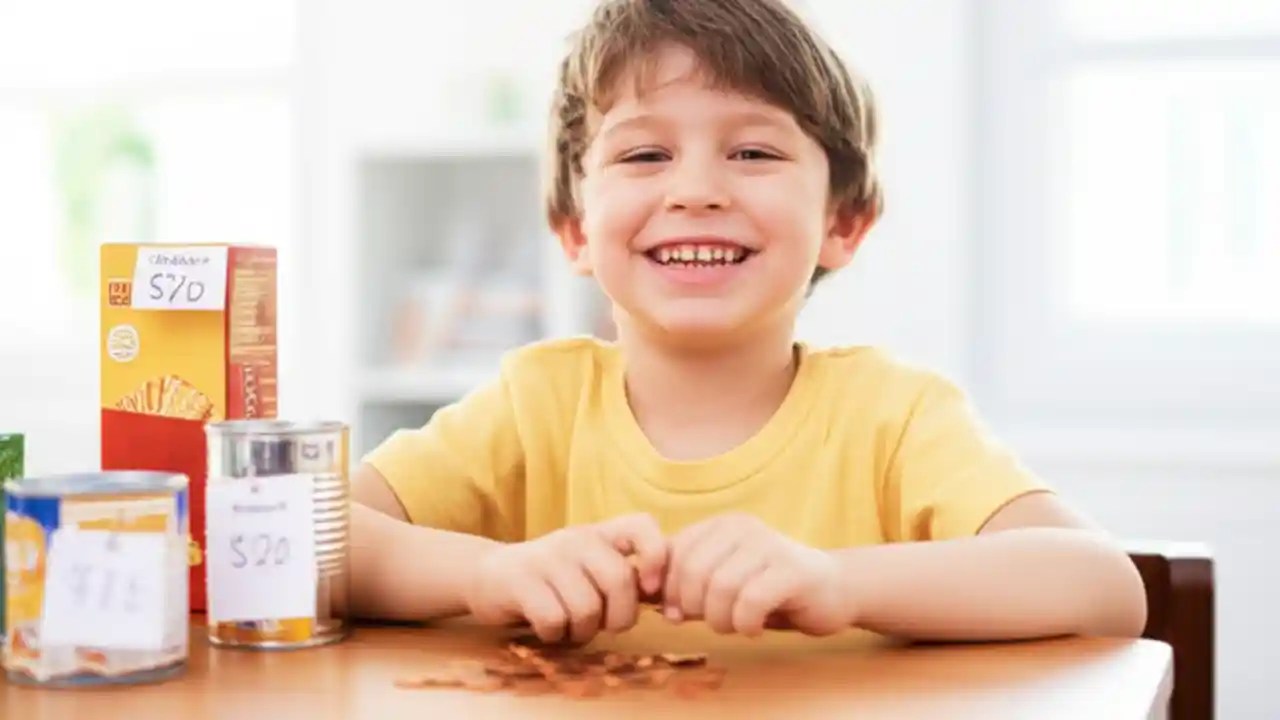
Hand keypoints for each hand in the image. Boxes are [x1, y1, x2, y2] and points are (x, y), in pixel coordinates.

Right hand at [464, 513, 666, 643]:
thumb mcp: (589, 568)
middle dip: (618, 618)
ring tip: (568, 626)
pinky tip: (545, 628)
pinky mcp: (520, 580)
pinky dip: (553, 635)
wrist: (486, 576)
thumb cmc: (551, 581)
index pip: (643, 525)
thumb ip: (624, 577)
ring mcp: (547, 557)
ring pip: (586, 608)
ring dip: (581, 631)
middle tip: (601, 625)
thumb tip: (668, 599)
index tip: (650, 590)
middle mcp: (576, 538)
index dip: (657, 557)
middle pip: (618, 580)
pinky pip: (554, 620)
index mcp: (600, 534)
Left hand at [663, 513, 849, 636]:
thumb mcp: (723, 580)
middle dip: (696, 608)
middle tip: (714, 622)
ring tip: (736, 625)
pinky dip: (745, 624)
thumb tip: (647, 597)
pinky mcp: (792, 571)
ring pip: (721, 589)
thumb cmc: (769, 589)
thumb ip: (687, 583)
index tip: (677, 614)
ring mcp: (769, 545)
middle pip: (694, 572)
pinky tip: (754, 628)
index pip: (675, 554)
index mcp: (722, 525)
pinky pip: (751, 602)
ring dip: (721, 620)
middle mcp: (743, 528)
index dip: (670, 590)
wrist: (832, 589)